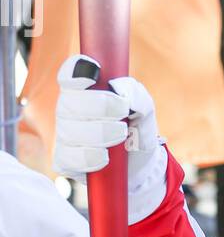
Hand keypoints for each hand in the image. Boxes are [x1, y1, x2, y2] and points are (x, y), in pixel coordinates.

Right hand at [54, 57, 161, 186]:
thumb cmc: (136, 129)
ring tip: (121, 134)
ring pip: (70, 132)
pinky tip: (105, 157)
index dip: (74, 71)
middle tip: (122, 111)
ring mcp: (65, 136)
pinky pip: (68, 158)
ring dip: (99, 133)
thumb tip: (118, 88)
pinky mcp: (65, 161)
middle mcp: (69, 112)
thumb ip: (135, 94)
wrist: (140, 165)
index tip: (95, 72)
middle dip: (100, 106)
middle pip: (69, 103)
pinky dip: (90, 157)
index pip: (68, 76)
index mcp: (84, 92)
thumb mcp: (144, 110)